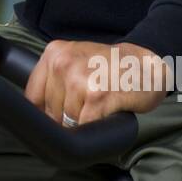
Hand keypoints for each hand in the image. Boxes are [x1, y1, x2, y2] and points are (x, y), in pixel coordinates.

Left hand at [25, 39, 170, 127]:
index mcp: (54, 53)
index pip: (32, 97)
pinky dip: (96, 127)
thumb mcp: (75, 61)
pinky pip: (85, 126)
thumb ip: (54, 80)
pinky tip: (107, 113)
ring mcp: (80, 79)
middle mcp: (63, 63)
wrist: (148, 64)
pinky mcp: (98, 96)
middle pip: (51, 112)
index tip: (58, 115)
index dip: (44, 113)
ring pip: (68, 121)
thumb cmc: (111, 67)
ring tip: (100, 106)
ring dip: (84, 123)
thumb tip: (37, 114)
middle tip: (89, 105)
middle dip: (67, 118)